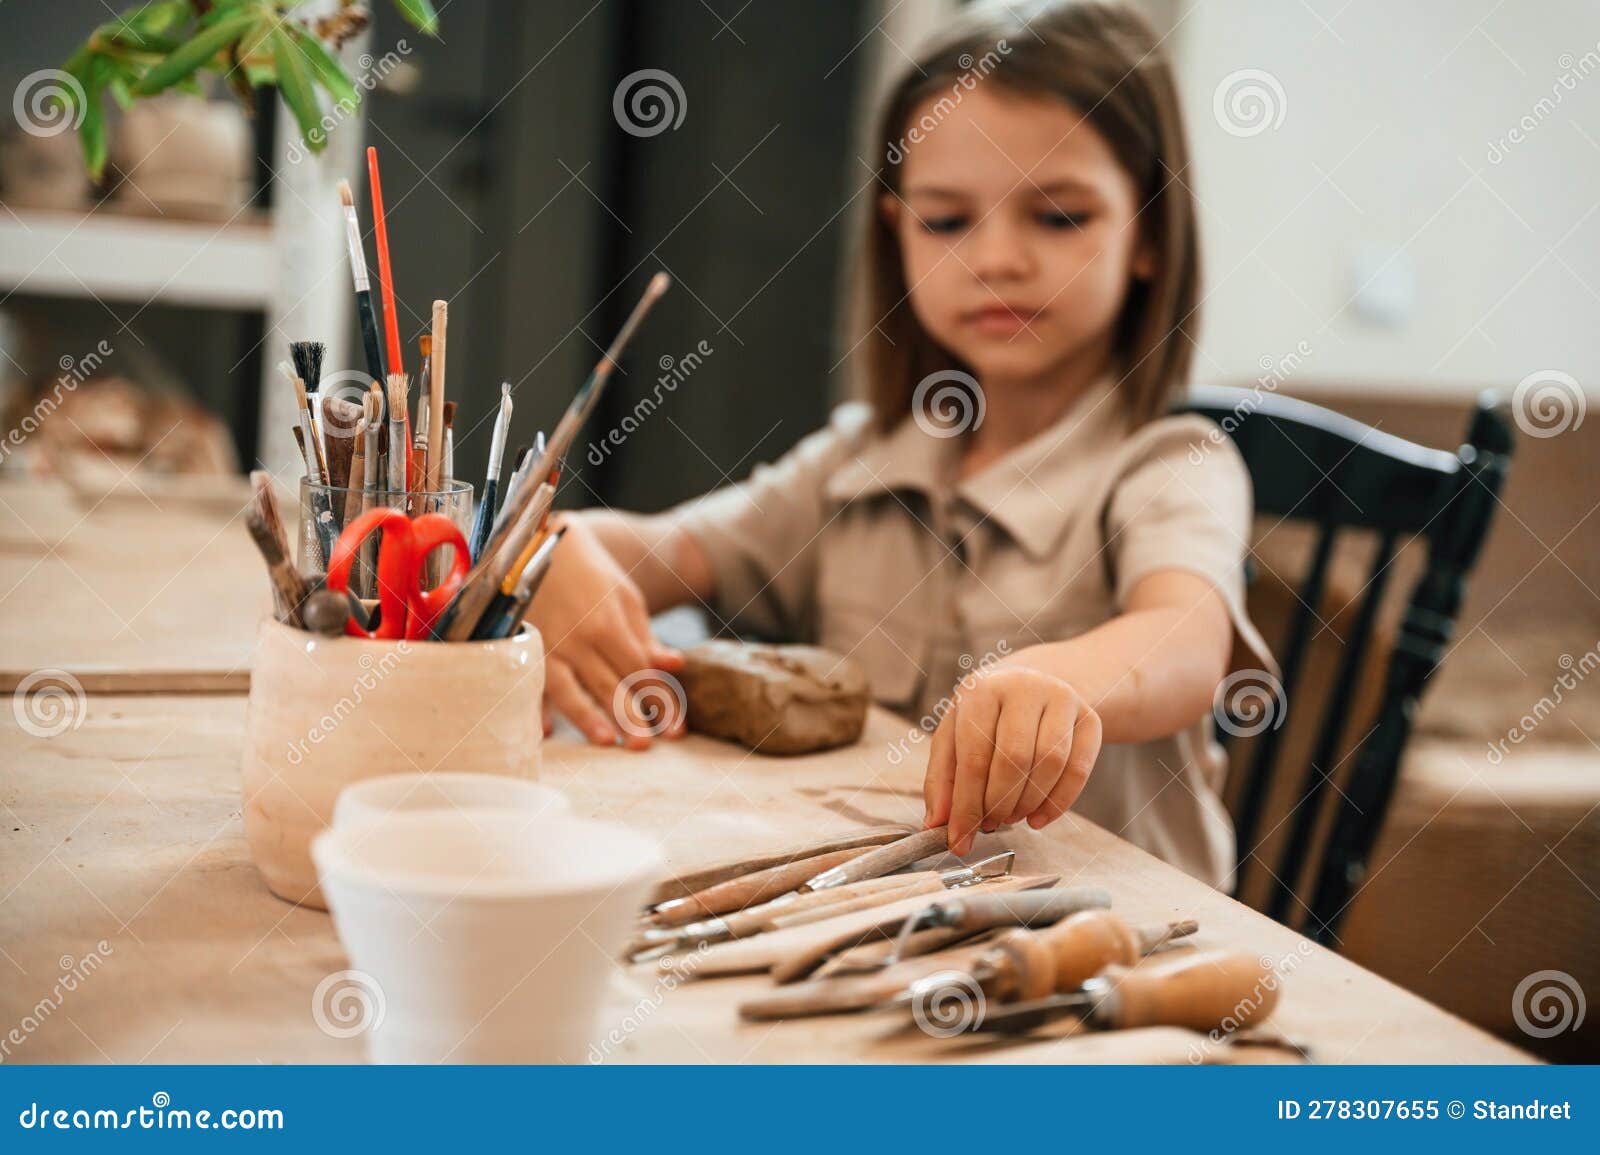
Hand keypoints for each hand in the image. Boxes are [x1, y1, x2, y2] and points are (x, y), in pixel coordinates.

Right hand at [527, 516, 685, 748]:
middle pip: (608, 684)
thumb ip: (646, 637)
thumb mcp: (625, 598)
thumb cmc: (591, 576)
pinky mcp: (524, 650)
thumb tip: (675, 666)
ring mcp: (548, 646)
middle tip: (645, 747)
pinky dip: (535, 706)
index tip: (676, 729)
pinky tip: (546, 731)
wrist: (541, 546)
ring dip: (587, 716)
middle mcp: (578, 638)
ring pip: (568, 689)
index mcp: (608, 624)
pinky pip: (530, 683)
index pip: (639, 671)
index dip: (660, 700)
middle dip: (629, 716)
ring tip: (606, 741)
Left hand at [922, 665, 1101, 854]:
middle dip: (998, 804)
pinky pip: (1079, 769)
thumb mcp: (953, 736)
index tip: (959, 840)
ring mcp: (1062, 699)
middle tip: (988, 825)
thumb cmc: (985, 719)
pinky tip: (1037, 818)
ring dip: (1027, 804)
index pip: (974, 755)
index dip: (966, 804)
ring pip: (1050, 763)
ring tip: (1010, 817)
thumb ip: (941, 778)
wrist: (1031, 687)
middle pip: (1014, 758)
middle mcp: (1024, 687)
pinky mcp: (1090, 719)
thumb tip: (935, 824)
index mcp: (982, 689)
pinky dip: (1058, 803)